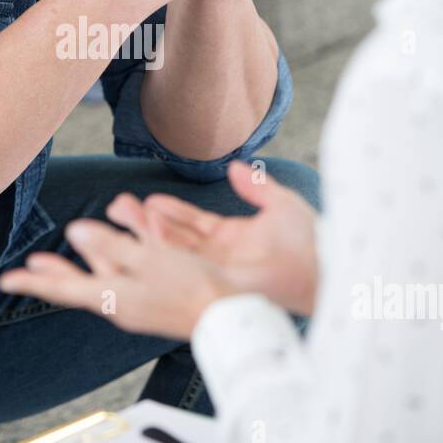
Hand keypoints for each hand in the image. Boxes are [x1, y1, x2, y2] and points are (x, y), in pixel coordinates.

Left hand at [0, 217, 238, 339]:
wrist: (233, 318)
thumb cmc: (194, 288)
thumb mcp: (148, 261)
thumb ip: (111, 246)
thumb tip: (75, 232)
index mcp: (114, 299)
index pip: (64, 289)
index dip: (35, 282)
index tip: (6, 280)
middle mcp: (123, 305)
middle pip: (82, 285)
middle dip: (57, 272)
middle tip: (32, 265)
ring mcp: (142, 305)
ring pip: (107, 277)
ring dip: (90, 258)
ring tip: (73, 243)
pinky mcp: (160, 300)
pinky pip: (131, 276)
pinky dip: (120, 258)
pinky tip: (122, 246)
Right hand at [105, 159, 319, 316]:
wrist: (322, 265)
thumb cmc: (310, 239)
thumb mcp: (281, 203)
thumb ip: (256, 186)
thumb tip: (235, 166)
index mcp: (233, 237)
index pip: (193, 222)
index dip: (172, 211)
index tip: (149, 199)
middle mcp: (220, 255)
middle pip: (175, 237)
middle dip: (147, 221)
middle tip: (120, 204)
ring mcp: (217, 267)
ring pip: (173, 248)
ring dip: (147, 230)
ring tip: (123, 212)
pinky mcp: (216, 276)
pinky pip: (183, 259)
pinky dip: (163, 245)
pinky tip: (145, 227)